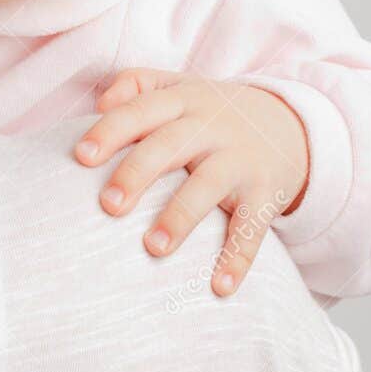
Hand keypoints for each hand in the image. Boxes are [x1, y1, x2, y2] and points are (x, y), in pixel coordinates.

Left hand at [73, 69, 308, 296]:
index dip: (111, 131)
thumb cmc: (212, 112)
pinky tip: (219, 287)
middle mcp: (211, 126)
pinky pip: (252, 226)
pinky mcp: (266, 192)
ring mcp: (240, 159)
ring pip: (208, 185)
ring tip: (153, 248)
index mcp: (183, 100)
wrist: (289, 124)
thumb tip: (100, 103)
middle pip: (170, 145)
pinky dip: (238, 257)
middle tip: (109, 206)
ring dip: (181, 216)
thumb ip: (136, 84)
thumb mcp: (179, 87)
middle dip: (137, 173)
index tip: (81, 156)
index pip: (142, 109)